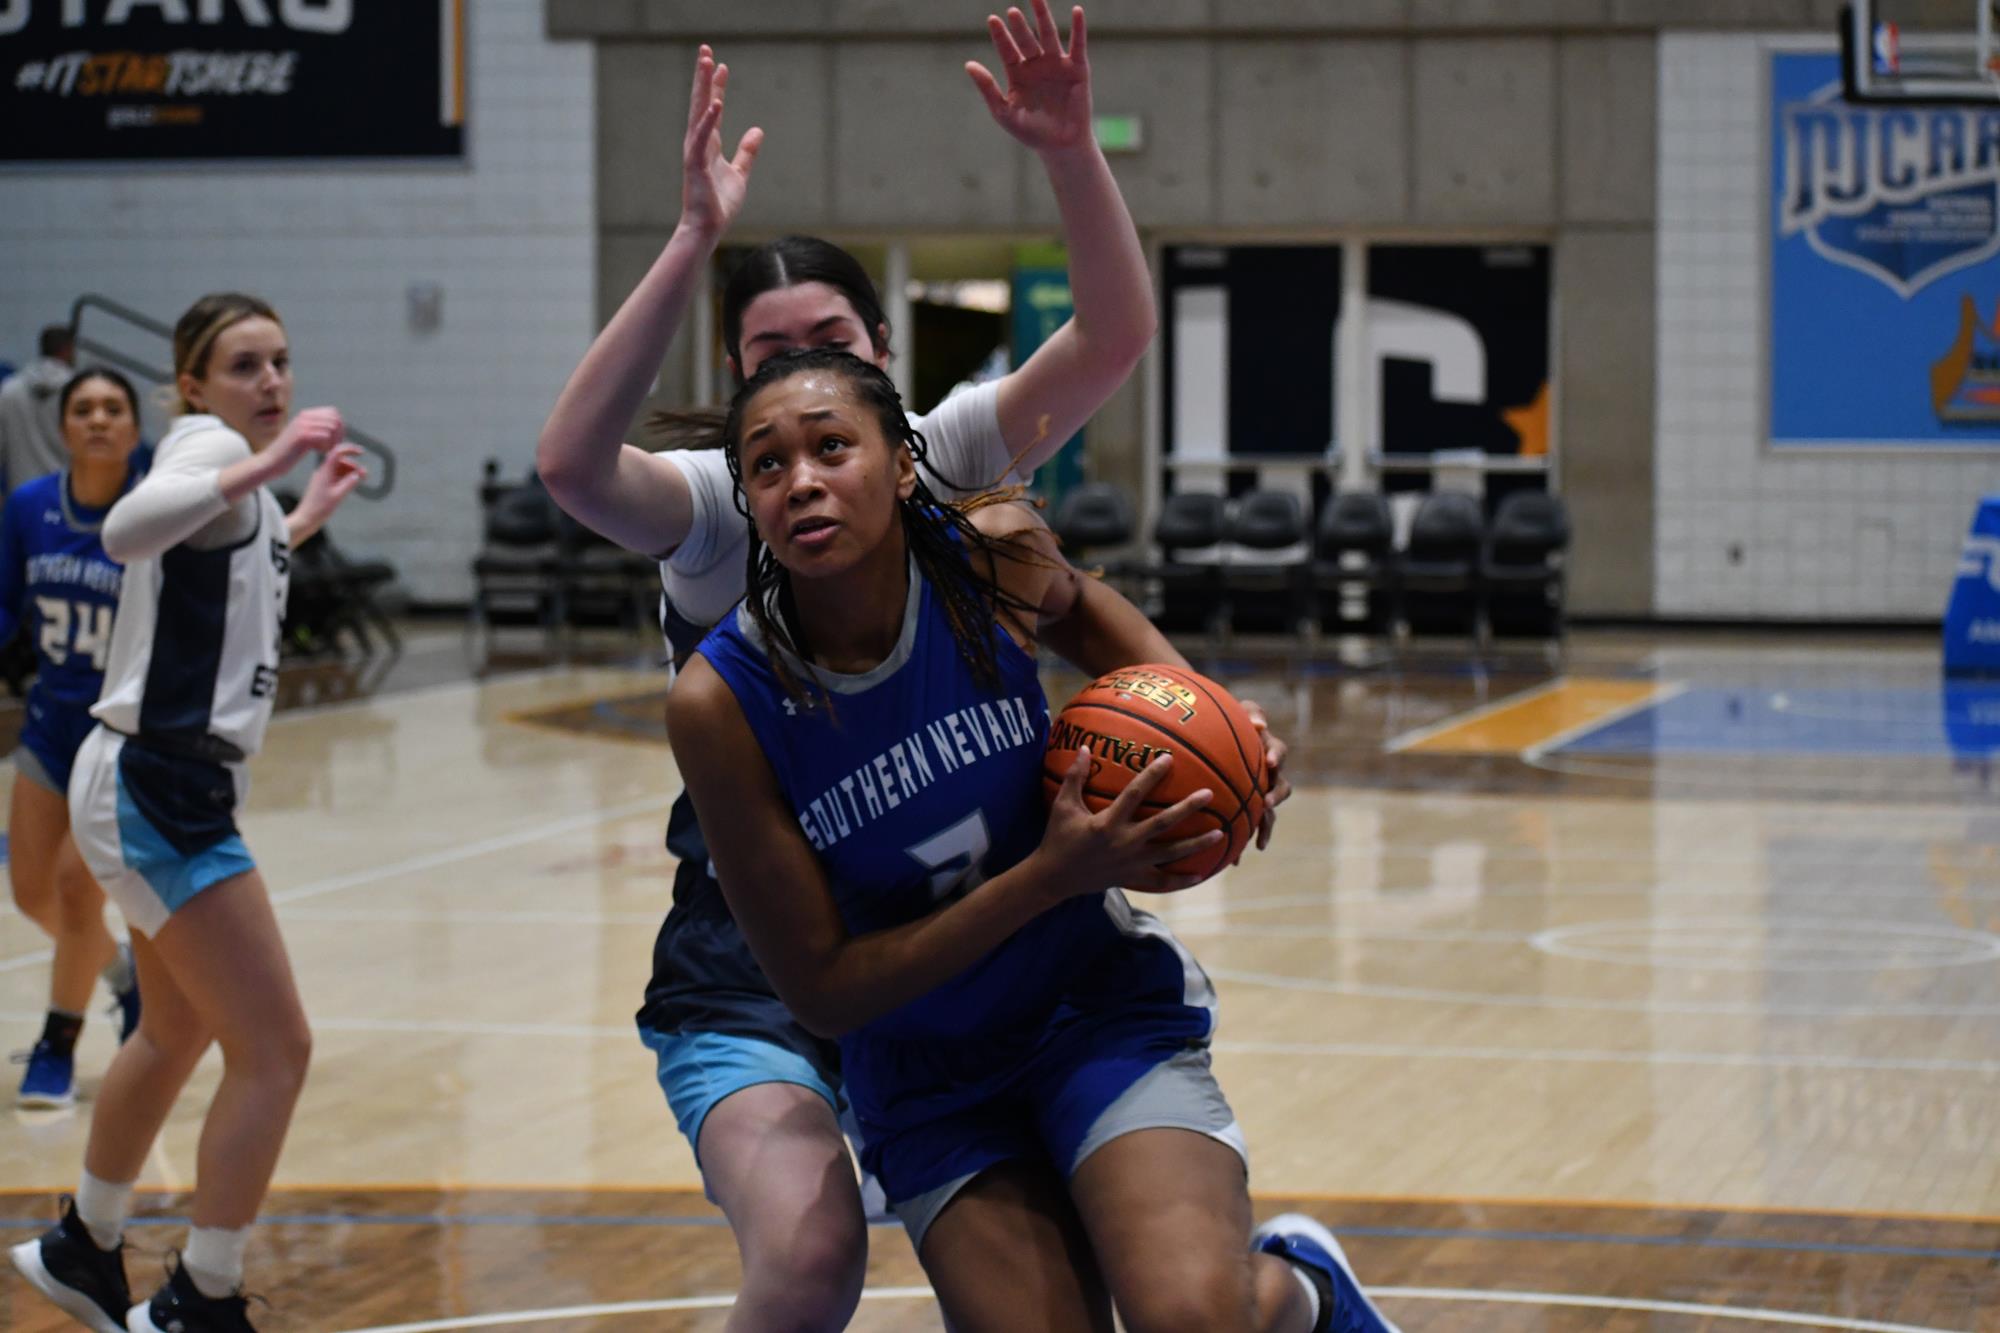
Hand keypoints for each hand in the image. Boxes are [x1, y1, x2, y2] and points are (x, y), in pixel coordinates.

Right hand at [273, 406, 343, 464]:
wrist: (270, 462)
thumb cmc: (289, 453)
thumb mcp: (303, 437)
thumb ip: (315, 430)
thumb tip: (335, 426)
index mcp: (305, 415)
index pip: (333, 413)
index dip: (339, 426)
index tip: (335, 440)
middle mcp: (304, 416)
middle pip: (335, 419)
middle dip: (339, 434)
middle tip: (333, 447)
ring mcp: (302, 425)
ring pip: (332, 428)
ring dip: (334, 441)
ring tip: (326, 451)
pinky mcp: (302, 436)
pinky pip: (326, 436)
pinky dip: (328, 446)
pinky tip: (321, 453)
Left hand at [298, 442, 366, 520]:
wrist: (305, 519)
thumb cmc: (320, 508)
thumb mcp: (338, 496)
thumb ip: (349, 483)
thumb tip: (358, 474)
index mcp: (325, 472)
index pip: (337, 452)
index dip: (350, 450)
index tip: (362, 453)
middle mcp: (323, 472)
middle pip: (340, 461)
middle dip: (353, 465)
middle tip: (365, 475)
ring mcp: (322, 478)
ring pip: (339, 469)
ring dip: (350, 472)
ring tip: (361, 479)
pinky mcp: (323, 485)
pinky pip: (336, 477)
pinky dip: (345, 478)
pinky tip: (352, 484)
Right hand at [681, 45, 763, 238]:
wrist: (707, 229)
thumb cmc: (719, 204)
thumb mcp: (740, 173)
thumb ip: (747, 152)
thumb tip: (757, 131)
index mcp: (708, 145)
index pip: (712, 108)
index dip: (716, 86)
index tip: (721, 64)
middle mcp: (699, 143)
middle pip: (701, 103)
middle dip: (703, 76)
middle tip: (706, 50)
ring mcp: (695, 152)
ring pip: (699, 113)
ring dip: (702, 88)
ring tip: (707, 63)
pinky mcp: (696, 165)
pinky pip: (703, 138)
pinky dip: (709, 120)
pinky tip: (717, 102)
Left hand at [966, 1, 1091, 154]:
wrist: (1060, 146)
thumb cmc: (1031, 132)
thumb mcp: (1004, 112)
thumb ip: (988, 89)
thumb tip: (969, 64)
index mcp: (1018, 73)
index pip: (1007, 49)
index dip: (1000, 35)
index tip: (993, 20)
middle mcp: (1036, 64)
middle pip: (1026, 39)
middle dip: (1019, 25)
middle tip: (1012, 11)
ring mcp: (1057, 64)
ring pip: (1048, 35)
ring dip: (1042, 16)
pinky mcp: (1078, 69)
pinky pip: (1078, 45)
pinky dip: (1078, 28)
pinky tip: (1076, 11)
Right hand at [1037, 751, 1220, 896]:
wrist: (1054, 878)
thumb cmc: (1058, 837)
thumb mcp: (1062, 806)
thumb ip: (1074, 777)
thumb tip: (1082, 747)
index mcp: (1107, 823)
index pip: (1134, 795)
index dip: (1152, 776)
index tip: (1169, 759)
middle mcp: (1124, 843)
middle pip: (1163, 824)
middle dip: (1187, 809)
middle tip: (1208, 795)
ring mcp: (1131, 864)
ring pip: (1170, 854)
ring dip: (1196, 844)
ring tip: (1219, 833)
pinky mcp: (1133, 879)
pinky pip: (1162, 882)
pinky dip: (1182, 880)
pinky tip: (1201, 874)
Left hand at [1239, 700, 1291, 856]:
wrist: (1216, 735)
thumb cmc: (1229, 718)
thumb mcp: (1239, 710)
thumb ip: (1251, 713)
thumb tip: (1260, 724)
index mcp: (1267, 749)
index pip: (1278, 752)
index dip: (1277, 757)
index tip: (1271, 763)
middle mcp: (1269, 772)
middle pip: (1280, 787)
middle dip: (1275, 797)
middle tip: (1266, 804)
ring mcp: (1260, 790)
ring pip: (1268, 812)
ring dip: (1265, 826)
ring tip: (1258, 843)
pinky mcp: (1248, 806)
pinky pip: (1249, 824)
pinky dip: (1243, 840)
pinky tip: (1233, 861)